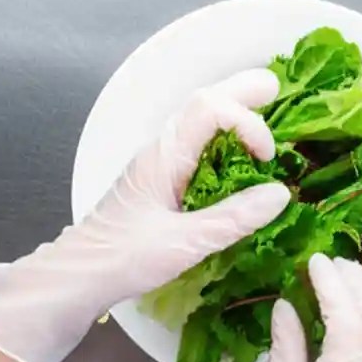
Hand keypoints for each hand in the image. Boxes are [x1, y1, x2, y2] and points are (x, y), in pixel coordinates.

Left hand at [0, 69, 289, 361]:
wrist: (80, 275)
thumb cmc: (124, 258)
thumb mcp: (185, 243)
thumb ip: (233, 218)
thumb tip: (281, 194)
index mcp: (164, 156)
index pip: (210, 110)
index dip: (246, 122)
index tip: (268, 158)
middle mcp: (161, 151)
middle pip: (203, 102)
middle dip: (240, 92)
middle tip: (274, 87)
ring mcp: (160, 164)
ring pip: (198, 121)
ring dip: (232, 111)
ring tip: (265, 108)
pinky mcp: (162, 181)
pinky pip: (196, 144)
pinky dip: (223, 137)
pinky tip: (240, 152)